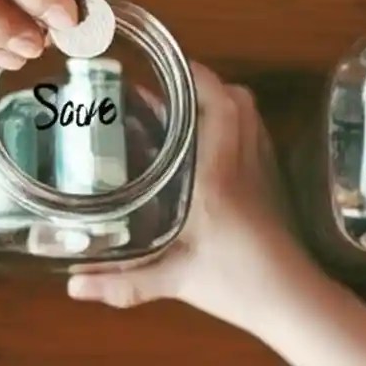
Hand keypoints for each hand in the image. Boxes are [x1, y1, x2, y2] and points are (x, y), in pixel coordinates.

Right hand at [65, 63, 365, 365]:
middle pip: (234, 97)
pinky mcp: (270, 181)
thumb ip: (123, 283)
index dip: (192, 74)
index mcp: (217, 172)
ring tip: (181, 108)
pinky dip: (232, 122)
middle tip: (163, 89)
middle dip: (200, 82)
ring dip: (218, 99)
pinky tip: (206, 143)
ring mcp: (262, 167)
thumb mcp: (175, 280)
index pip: (215, 102)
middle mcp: (242, 159)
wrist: (292, 300)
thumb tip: (73, 284)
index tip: (161, 65)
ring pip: (248, 112)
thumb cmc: (238, 283)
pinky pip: (254, 132)